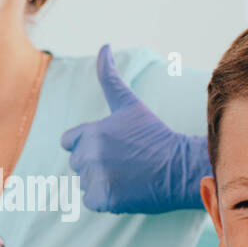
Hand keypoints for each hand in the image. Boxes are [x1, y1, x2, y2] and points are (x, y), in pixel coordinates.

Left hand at [60, 44, 210, 213]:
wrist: (179, 167)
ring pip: (84, 183)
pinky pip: (92, 201)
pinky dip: (106, 199)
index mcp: (91, 132)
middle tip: (124, 160)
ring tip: (128, 174)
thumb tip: (104, 45)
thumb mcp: (129, 104)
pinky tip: (126, 189)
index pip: (68, 142)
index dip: (86, 144)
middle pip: (77, 164)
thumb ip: (110, 77)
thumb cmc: (154, 134)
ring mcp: (97, 178)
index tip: (110, 146)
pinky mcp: (104, 199)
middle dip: (95, 164)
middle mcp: (90, 154)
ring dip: (101, 181)